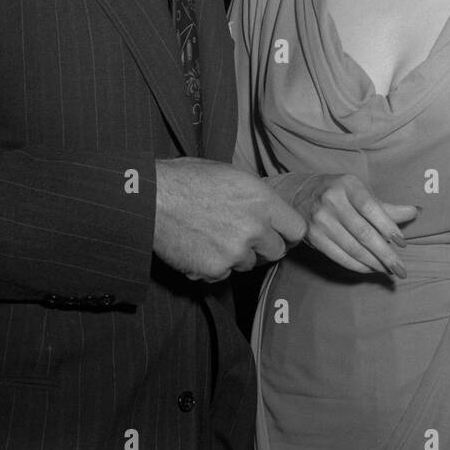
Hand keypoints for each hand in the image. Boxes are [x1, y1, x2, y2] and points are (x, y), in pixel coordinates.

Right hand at [153, 159, 305, 281]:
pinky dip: (214, 266)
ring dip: (237, 256)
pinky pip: (224, 274)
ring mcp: (235, 252)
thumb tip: (271, 211)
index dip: (288, 233)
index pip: (297, 229)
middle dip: (264, 247)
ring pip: (249, 264)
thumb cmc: (187, 180)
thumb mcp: (232, 175)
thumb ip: (257, 196)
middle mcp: (254, 228)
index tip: (281, 235)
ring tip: (214, 236)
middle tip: (246, 238)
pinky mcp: (214, 270)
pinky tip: (199, 247)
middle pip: (277, 252)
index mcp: (262, 200)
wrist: (151, 198)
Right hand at [287, 173, 418, 277]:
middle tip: (401, 269)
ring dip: (374, 262)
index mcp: (348, 185)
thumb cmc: (338, 192)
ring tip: (388, 270)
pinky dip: (357, 265)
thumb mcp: (360, 192)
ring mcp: (320, 220)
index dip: (388, 226)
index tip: (403, 243)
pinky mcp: (313, 237)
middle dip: (385, 254)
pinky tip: (370, 268)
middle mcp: (332, 201)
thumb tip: (417, 211)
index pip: (371, 208)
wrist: (298, 194)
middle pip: (363, 232)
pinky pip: (339, 256)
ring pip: (353, 247)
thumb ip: (387, 206)